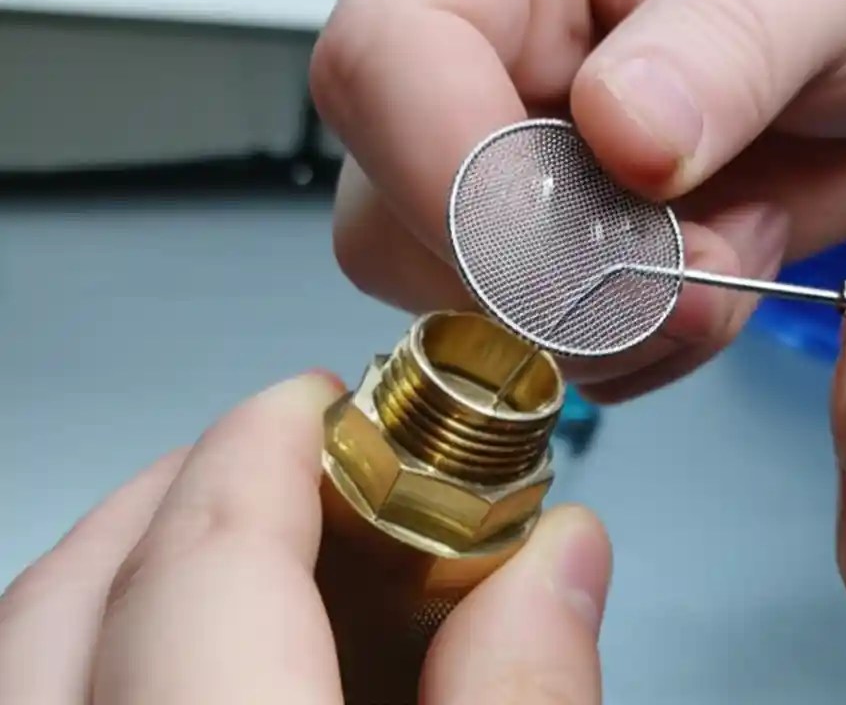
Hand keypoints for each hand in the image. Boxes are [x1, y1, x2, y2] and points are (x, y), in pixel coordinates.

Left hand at [0, 373, 609, 704]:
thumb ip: (528, 700)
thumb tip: (561, 561)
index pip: (208, 565)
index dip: (266, 452)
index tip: (318, 401)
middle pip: (68, 601)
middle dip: (177, 499)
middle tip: (274, 459)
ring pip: (24, 661)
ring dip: (120, 579)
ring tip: (231, 549)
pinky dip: (92, 667)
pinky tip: (190, 666)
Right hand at [310, 0, 845, 402]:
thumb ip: (719, 48)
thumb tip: (622, 130)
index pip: (383, 63)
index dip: (442, 167)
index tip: (559, 238)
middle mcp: (488, 77)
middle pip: (397, 218)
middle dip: (548, 280)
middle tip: (695, 256)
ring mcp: (525, 183)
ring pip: (475, 309)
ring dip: (610, 327)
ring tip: (732, 248)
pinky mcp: (576, 262)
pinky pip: (564, 351)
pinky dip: (648, 349)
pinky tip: (723, 273)